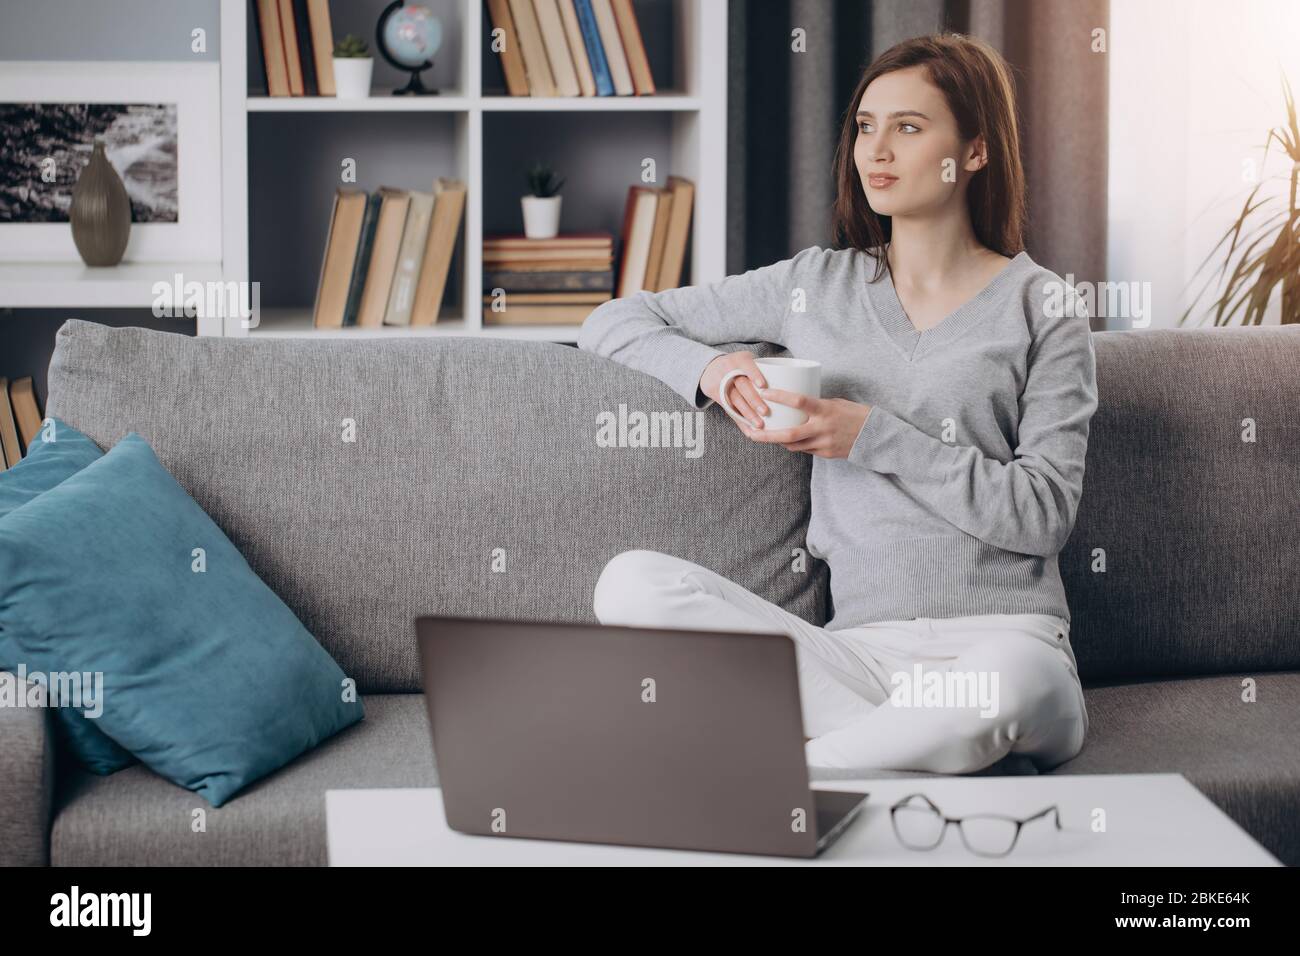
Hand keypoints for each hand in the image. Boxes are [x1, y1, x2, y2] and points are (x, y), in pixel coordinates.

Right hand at [699, 351, 770, 428]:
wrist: (710, 369)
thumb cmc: (738, 366)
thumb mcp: (748, 359)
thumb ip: (764, 369)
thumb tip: (792, 384)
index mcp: (740, 360)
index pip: (747, 366)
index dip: (755, 375)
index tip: (763, 386)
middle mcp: (728, 371)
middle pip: (741, 386)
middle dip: (753, 400)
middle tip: (765, 412)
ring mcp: (721, 384)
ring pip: (734, 400)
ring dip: (747, 414)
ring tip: (759, 425)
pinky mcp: (717, 397)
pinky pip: (730, 411)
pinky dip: (740, 422)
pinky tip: (749, 431)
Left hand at [739, 389, 872, 458]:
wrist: (876, 435)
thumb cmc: (855, 414)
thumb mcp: (836, 403)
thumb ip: (816, 405)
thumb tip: (794, 405)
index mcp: (825, 410)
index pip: (798, 401)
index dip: (779, 397)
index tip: (763, 392)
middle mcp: (823, 428)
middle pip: (788, 434)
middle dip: (766, 435)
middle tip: (749, 432)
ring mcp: (824, 443)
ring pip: (793, 445)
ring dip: (778, 441)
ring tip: (764, 435)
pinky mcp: (826, 454)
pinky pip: (805, 450)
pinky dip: (794, 445)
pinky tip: (786, 441)